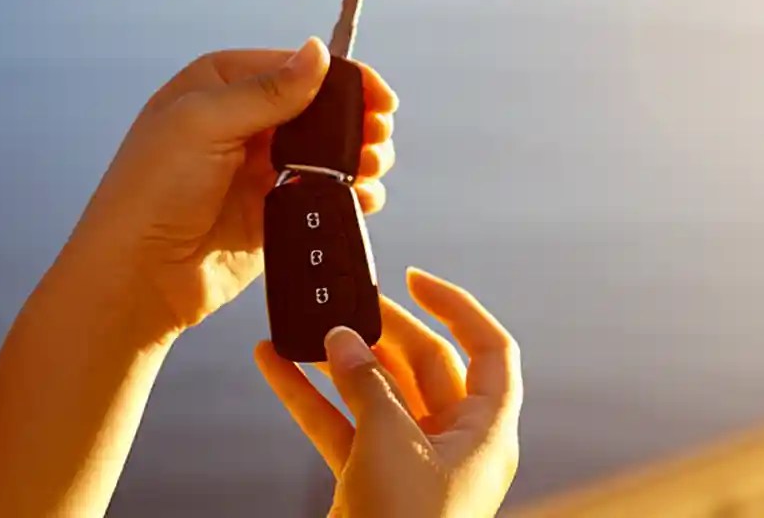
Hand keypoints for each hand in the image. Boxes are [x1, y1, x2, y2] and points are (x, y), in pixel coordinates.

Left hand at [55, 38, 397, 336]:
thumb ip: (267, 90)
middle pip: (320, 108)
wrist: (138, 277)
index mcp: (220, 85)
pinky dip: (351, 193)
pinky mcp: (274, 209)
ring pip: (329, 151)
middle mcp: (243, 121)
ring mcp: (260, 167)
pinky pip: (325, 192)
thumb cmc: (151, 193)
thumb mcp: (202, 124)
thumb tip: (319, 52)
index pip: (296, 67)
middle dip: (357, 120)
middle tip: (378, 137)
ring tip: (371, 168)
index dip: (344, 79)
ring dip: (359, 157)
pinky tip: (362, 197)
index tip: (381, 97)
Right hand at [255, 268, 522, 517]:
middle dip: (384, 332)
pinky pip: (343, 428)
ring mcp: (412, 465)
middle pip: (427, 366)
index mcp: (487, 431)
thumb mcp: (389, 443)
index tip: (414, 278)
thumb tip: (344, 339)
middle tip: (345, 304)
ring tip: (304, 328)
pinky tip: (274, 366)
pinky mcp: (372, 485)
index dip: (458, 306)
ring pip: (379, 396)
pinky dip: (311, 399)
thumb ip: (367, 383)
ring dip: (340, 364)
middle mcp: (456, 444)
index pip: (490, 348)